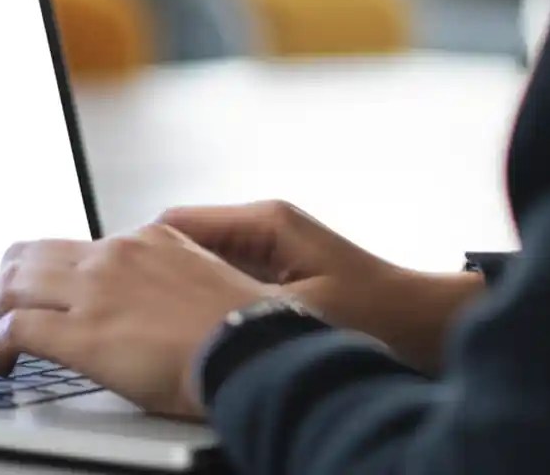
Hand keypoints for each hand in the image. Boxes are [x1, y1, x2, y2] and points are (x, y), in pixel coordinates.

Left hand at [0, 225, 272, 417]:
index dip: (59, 274)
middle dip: (10, 283)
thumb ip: (176, 267)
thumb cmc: (245, 329)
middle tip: (7, 309)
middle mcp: (113, 257)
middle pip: (32, 254)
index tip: (57, 296)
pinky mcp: (82, 335)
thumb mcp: (211, 272)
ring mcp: (94, 293)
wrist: (254, 352)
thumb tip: (159, 281)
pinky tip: (2, 361)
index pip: (82, 247)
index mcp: (147, 240)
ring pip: (14, 284)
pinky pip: (17, 329)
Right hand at [159, 200, 483, 372]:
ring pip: (195, 259)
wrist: (430, 327)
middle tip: (132, 302)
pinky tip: (198, 326)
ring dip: (177, 285)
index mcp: (264, 221)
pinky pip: (217, 276)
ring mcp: (267, 248)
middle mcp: (262, 227)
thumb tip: (173, 280)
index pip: (175, 222)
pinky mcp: (273, 272)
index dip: (141, 251)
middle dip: (153, 268)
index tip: (119, 276)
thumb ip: (231, 290)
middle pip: (180, 238)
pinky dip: (200, 297)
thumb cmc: (377, 315)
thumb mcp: (294, 307)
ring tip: (163, 317)